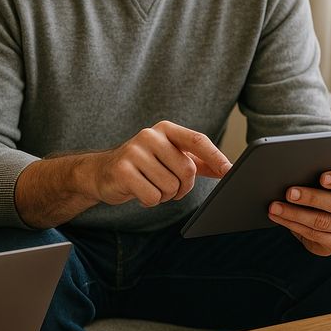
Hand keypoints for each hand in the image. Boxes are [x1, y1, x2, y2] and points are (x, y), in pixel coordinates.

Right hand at [89, 121, 231, 206]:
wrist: (100, 172)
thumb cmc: (141, 166)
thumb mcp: (168, 158)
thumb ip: (196, 162)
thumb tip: (226, 169)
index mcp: (165, 130)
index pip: (197, 140)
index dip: (216, 157)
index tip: (229, 171)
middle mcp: (150, 136)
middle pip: (186, 170)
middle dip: (183, 188)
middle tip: (172, 190)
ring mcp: (134, 152)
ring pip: (170, 186)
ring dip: (164, 196)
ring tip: (151, 188)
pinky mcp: (123, 170)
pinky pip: (152, 196)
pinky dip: (150, 201)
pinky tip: (139, 193)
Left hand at [267, 170, 330, 255]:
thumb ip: (329, 173)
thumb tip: (301, 168)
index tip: (322, 177)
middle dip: (310, 198)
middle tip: (289, 192)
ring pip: (322, 222)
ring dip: (294, 214)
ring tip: (275, 206)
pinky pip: (313, 234)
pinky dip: (293, 225)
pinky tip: (279, 217)